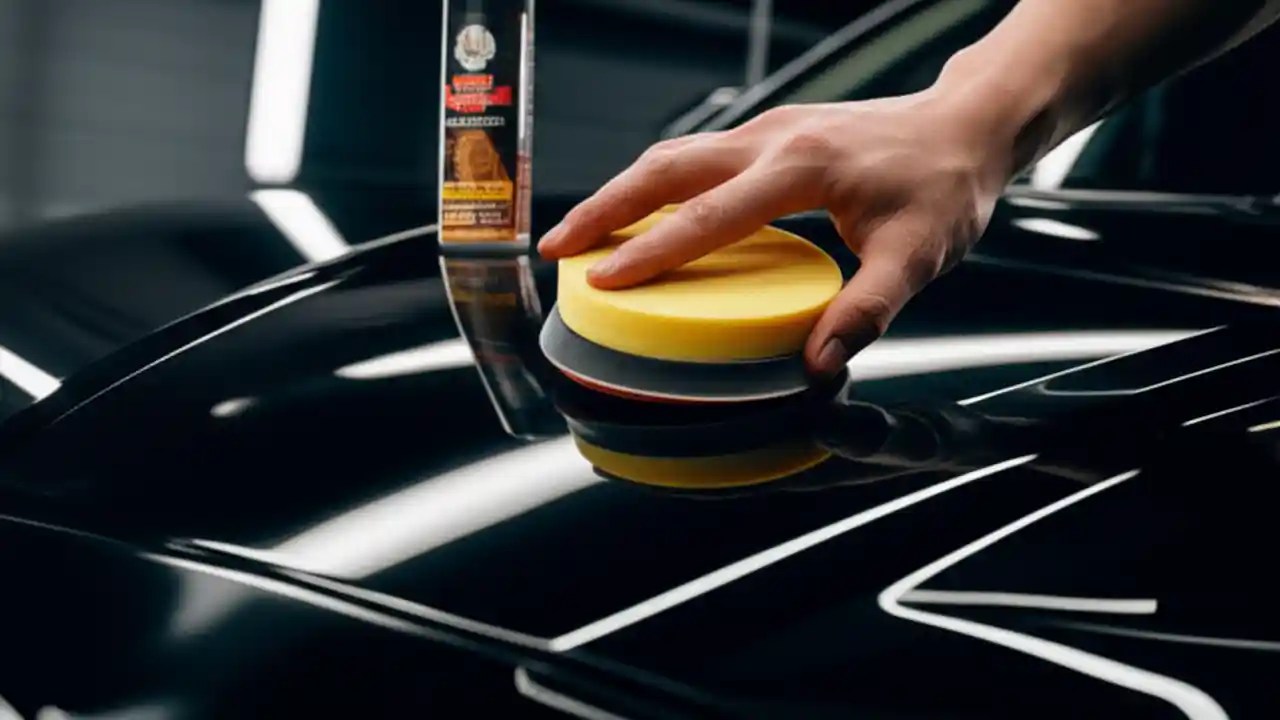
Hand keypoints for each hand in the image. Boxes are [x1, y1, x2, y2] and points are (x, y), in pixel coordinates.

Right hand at [537, 91, 1013, 376]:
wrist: (965, 125)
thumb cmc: (945, 185)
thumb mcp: (918, 256)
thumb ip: (867, 310)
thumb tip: (818, 365)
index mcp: (803, 167)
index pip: (707, 213)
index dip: (650, 250)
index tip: (601, 279)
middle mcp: (773, 138)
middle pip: (665, 167)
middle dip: (602, 207)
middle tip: (554, 248)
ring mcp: (768, 130)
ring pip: (673, 157)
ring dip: (621, 193)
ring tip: (579, 236)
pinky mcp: (770, 135)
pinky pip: (696, 158)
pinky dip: (656, 187)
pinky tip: (643, 218)